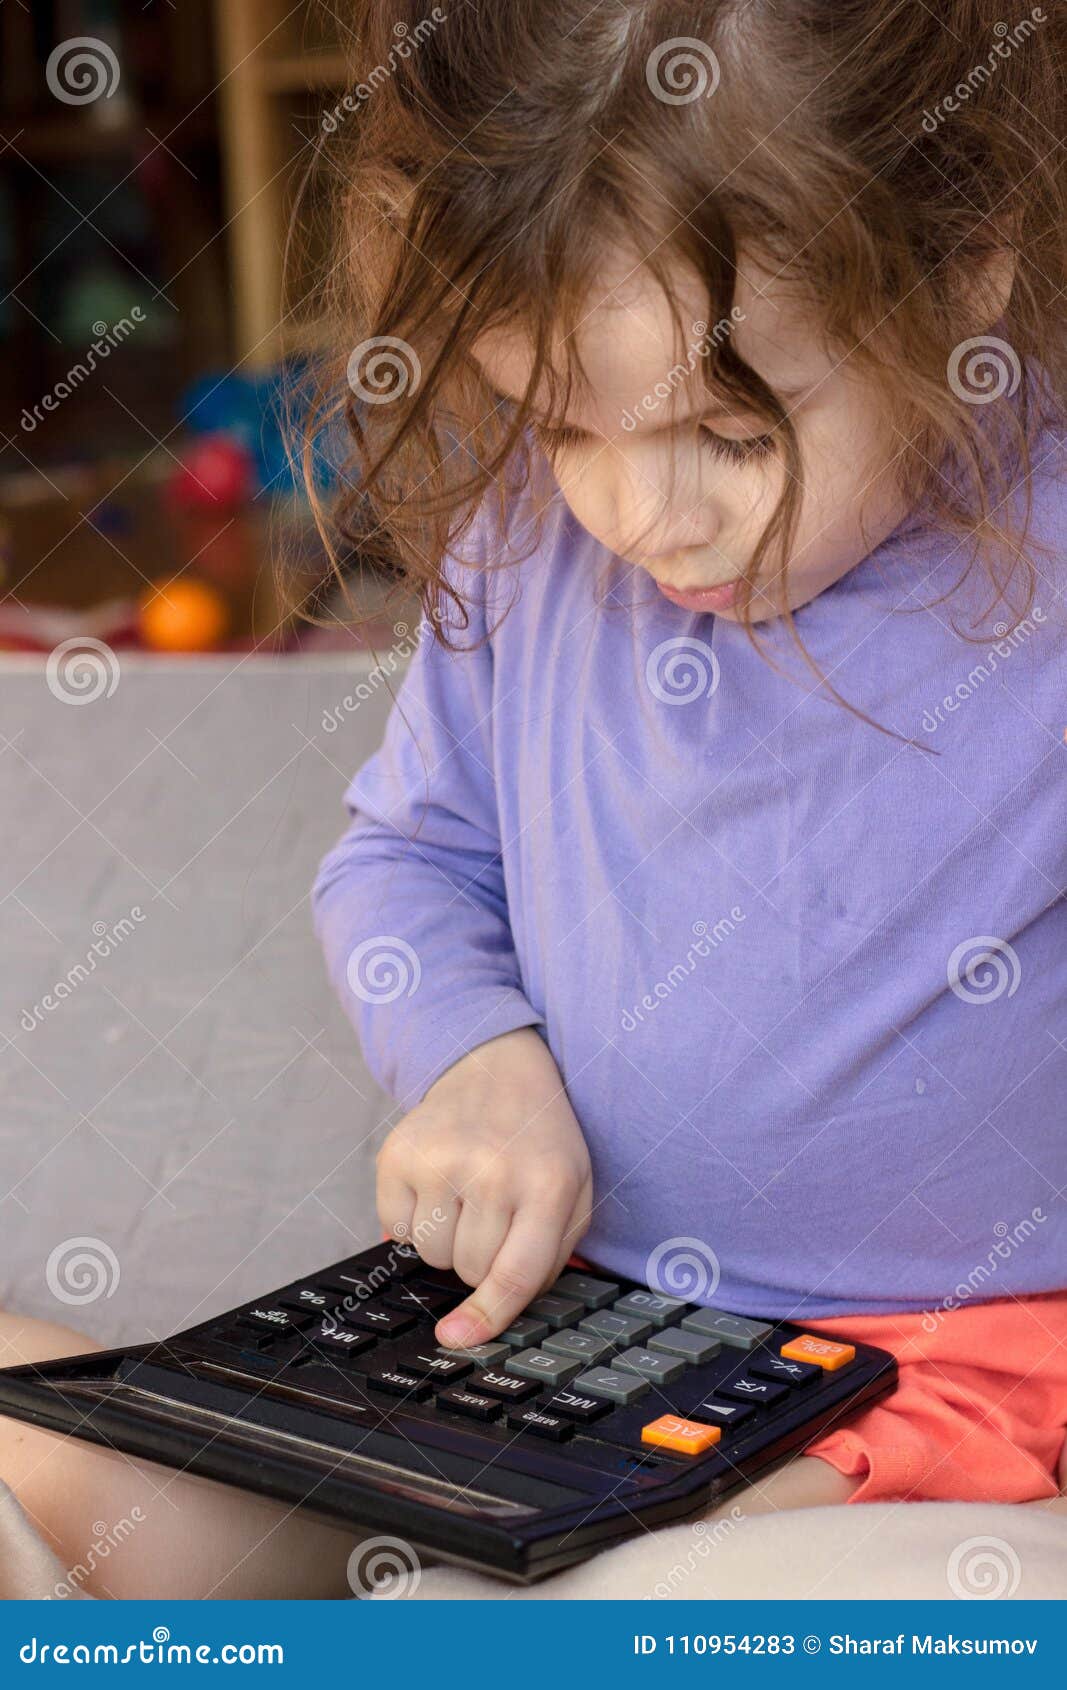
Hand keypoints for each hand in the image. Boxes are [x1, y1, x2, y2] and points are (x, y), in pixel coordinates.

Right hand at [375, 1028, 592, 1346]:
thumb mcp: (573, 1191)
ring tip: (465, 1192)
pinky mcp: (398, 1153)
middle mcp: (493, 1169)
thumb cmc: (538, 1141)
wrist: (495, 1068)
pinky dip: (412, 1220)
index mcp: (548, 1183)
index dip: (488, 1317)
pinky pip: (394, 1230)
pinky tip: (436, 1183)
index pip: (515, 1274)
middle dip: (480, 1256)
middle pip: (469, 1269)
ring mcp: (440, 1159)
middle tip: (493, 1211)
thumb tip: (492, 1318)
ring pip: (431, 1254)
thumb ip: (550, 1257)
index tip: (461, 1339)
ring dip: (447, 1238)